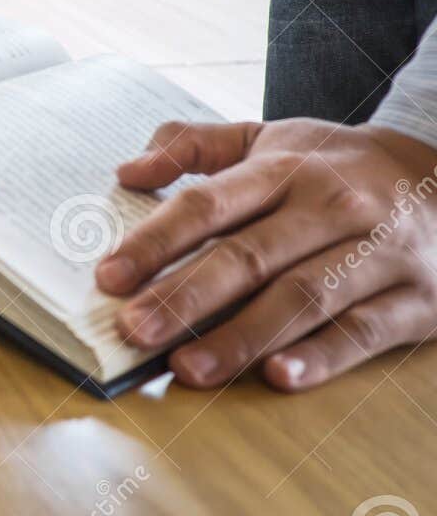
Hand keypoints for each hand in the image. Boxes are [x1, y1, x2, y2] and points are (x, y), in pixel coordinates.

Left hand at [95, 118, 436, 390]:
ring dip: (241, 337)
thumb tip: (127, 171)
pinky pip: (363, 332)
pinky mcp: (415, 301)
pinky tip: (277, 377)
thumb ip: (194, 146)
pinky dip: (321, 357)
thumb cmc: (339, 167)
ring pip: (302, 299)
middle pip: (248, 257)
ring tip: (187, 368)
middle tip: (133, 331)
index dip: (155, 242)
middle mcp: (331, 209)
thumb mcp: (272, 138)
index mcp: (286, 170)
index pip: (208, 206)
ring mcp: (376, 255)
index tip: (109, 276)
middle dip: (186, 297)